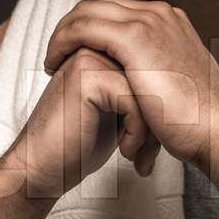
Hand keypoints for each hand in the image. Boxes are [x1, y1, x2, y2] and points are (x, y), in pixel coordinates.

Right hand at [3, 46, 163, 199]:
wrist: (42, 170)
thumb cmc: (78, 146)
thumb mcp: (117, 113)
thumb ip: (137, 91)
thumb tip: (177, 88)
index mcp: (101, 52)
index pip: (151, 73)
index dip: (157, 110)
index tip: (148, 144)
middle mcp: (95, 47)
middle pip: (152, 78)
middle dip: (158, 119)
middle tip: (148, 153)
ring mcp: (90, 57)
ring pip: (148, 90)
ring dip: (150, 129)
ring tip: (137, 154)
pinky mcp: (88, 75)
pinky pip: (136, 101)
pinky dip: (138, 133)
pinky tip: (125, 152)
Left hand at [42, 0, 218, 166]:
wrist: (214, 132)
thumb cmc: (198, 121)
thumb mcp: (182, 85)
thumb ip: (166, 72)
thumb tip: (158, 81)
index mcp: (170, 21)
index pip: (117, 11)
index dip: (89, 29)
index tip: (74, 54)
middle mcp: (160, 13)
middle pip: (98, 6)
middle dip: (71, 28)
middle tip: (55, 56)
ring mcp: (149, 21)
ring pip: (85, 12)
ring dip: (61, 35)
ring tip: (51, 62)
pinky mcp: (135, 38)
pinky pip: (82, 28)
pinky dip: (61, 43)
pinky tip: (53, 65)